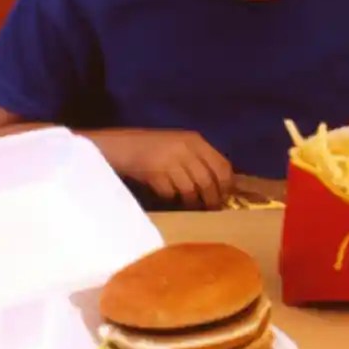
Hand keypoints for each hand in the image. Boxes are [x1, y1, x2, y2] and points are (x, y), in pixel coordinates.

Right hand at [88, 130, 233, 209]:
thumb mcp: (180, 145)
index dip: (226, 184)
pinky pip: (171, 194)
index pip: (221, 165)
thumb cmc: (155, 148)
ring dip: (193, 202)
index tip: (226, 196)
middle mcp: (185, 149)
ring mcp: (170, 161)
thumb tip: (221, 184)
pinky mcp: (155, 174)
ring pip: (191, 190)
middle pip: (208, 180)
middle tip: (211, 208)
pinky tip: (167, 195)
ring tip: (191, 206)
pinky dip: (171, 198)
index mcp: (195, 140)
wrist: (123, 146)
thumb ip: (199, 158)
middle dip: (212, 198)